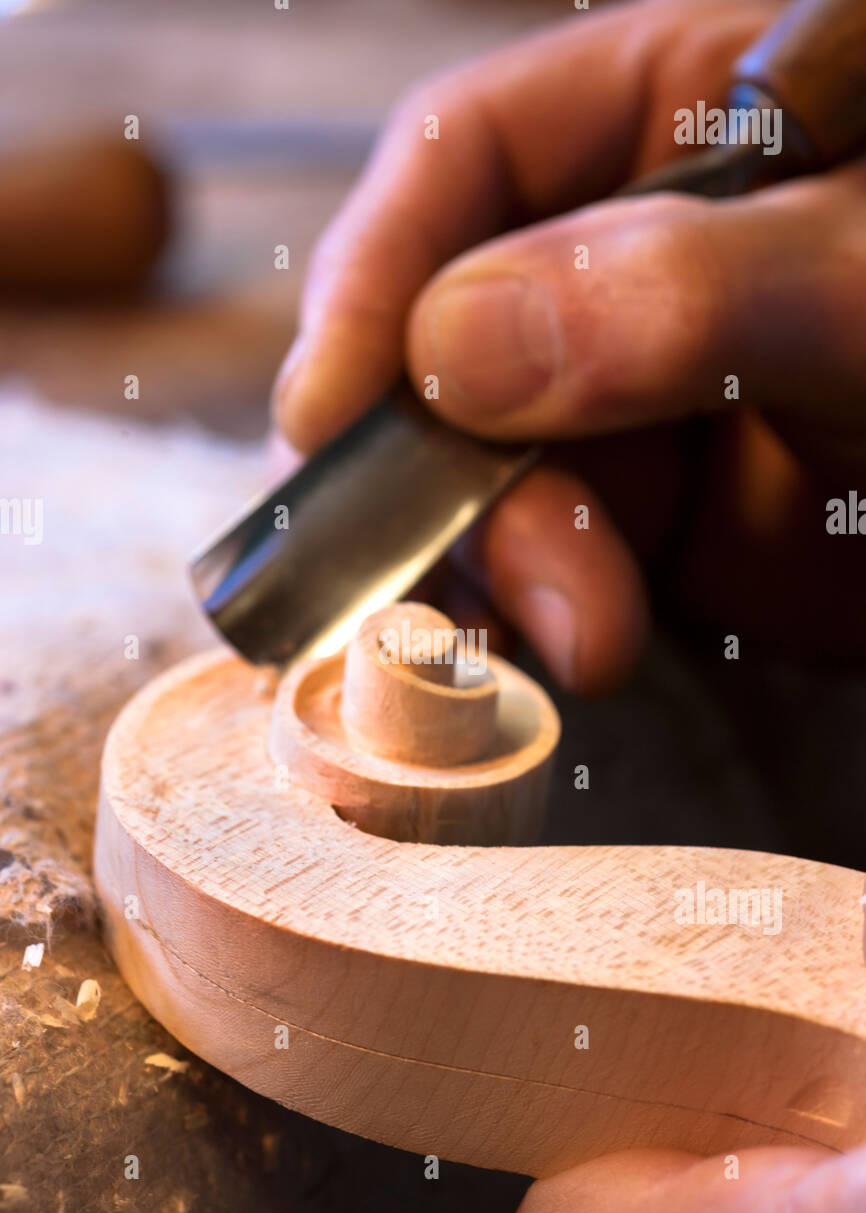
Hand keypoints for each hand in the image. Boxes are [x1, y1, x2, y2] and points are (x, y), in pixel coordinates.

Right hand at [272, 0, 865, 692]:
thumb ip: (691, 290)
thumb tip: (456, 343)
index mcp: (689, 117)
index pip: (470, 157)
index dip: (379, 274)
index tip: (332, 407)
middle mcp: (636, 257)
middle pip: (452, 332)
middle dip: (448, 458)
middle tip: (481, 569)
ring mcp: (645, 397)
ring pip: (485, 465)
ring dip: (503, 558)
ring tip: (584, 636)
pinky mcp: (667, 522)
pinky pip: (552, 556)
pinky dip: (543, 609)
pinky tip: (583, 648)